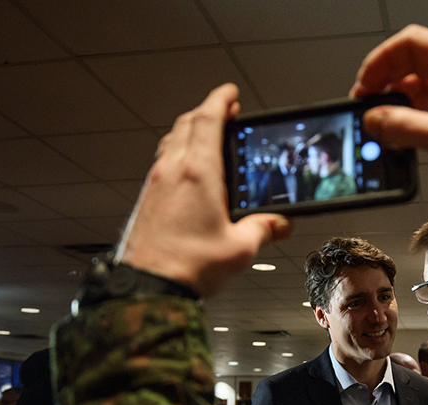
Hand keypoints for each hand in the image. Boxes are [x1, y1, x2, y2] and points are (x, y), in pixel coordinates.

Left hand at [117, 83, 292, 297]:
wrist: (148, 287)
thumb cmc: (187, 267)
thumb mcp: (240, 249)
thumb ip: (263, 230)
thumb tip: (280, 224)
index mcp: (198, 174)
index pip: (207, 120)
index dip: (220, 101)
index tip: (230, 93)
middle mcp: (172, 172)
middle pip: (186, 124)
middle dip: (207, 113)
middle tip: (225, 113)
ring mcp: (155, 184)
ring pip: (171, 141)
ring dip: (189, 131)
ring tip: (208, 138)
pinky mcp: (147, 200)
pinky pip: (162, 162)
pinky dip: (178, 153)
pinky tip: (189, 172)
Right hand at [351, 25, 427, 194]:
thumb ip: (403, 125)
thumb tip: (374, 118)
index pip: (411, 42)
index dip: (382, 60)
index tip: (367, 82)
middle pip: (414, 59)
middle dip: (388, 80)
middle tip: (370, 102)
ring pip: (422, 79)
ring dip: (401, 97)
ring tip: (387, 119)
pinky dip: (416, 109)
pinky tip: (406, 127)